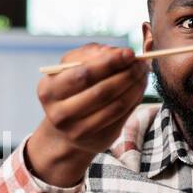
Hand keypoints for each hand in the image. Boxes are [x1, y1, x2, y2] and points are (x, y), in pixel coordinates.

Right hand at [26, 44, 148, 186]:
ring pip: (115, 105)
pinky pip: (121, 117)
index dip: (109, 62)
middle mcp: (60, 113)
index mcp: (49, 89)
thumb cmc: (72, 89)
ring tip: (143, 74)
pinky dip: (134, 100)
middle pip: (102, 91)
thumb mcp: (73, 68)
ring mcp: (78, 130)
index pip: (84, 74)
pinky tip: (139, 89)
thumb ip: (92, 54)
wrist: (66, 128)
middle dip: (125, 74)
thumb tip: (119, 52)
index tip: (129, 53)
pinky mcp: (97, 139)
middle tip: (140, 64)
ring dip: (135, 87)